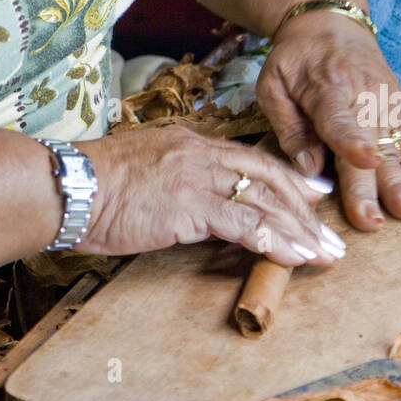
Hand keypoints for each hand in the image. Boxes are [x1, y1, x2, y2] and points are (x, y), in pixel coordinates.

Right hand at [79, 122, 345, 264]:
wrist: (67, 186)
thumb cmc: (92, 187)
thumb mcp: (142, 173)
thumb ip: (174, 183)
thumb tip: (195, 209)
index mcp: (187, 142)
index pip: (249, 158)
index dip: (286, 177)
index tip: (313, 192)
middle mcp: (198, 153)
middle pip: (267, 176)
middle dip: (305, 207)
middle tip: (332, 232)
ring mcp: (196, 176)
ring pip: (264, 200)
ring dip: (300, 230)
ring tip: (326, 253)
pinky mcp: (190, 205)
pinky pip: (244, 223)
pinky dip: (275, 241)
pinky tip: (296, 257)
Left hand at [255, 11, 400, 230]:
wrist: (330, 22)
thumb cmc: (295, 60)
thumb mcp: (273, 84)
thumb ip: (289, 126)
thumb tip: (308, 167)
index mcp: (325, 86)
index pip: (338, 118)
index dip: (351, 142)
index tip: (365, 162)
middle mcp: (361, 94)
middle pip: (370, 141)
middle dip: (375, 182)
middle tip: (376, 220)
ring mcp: (385, 100)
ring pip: (395, 143)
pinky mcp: (399, 105)